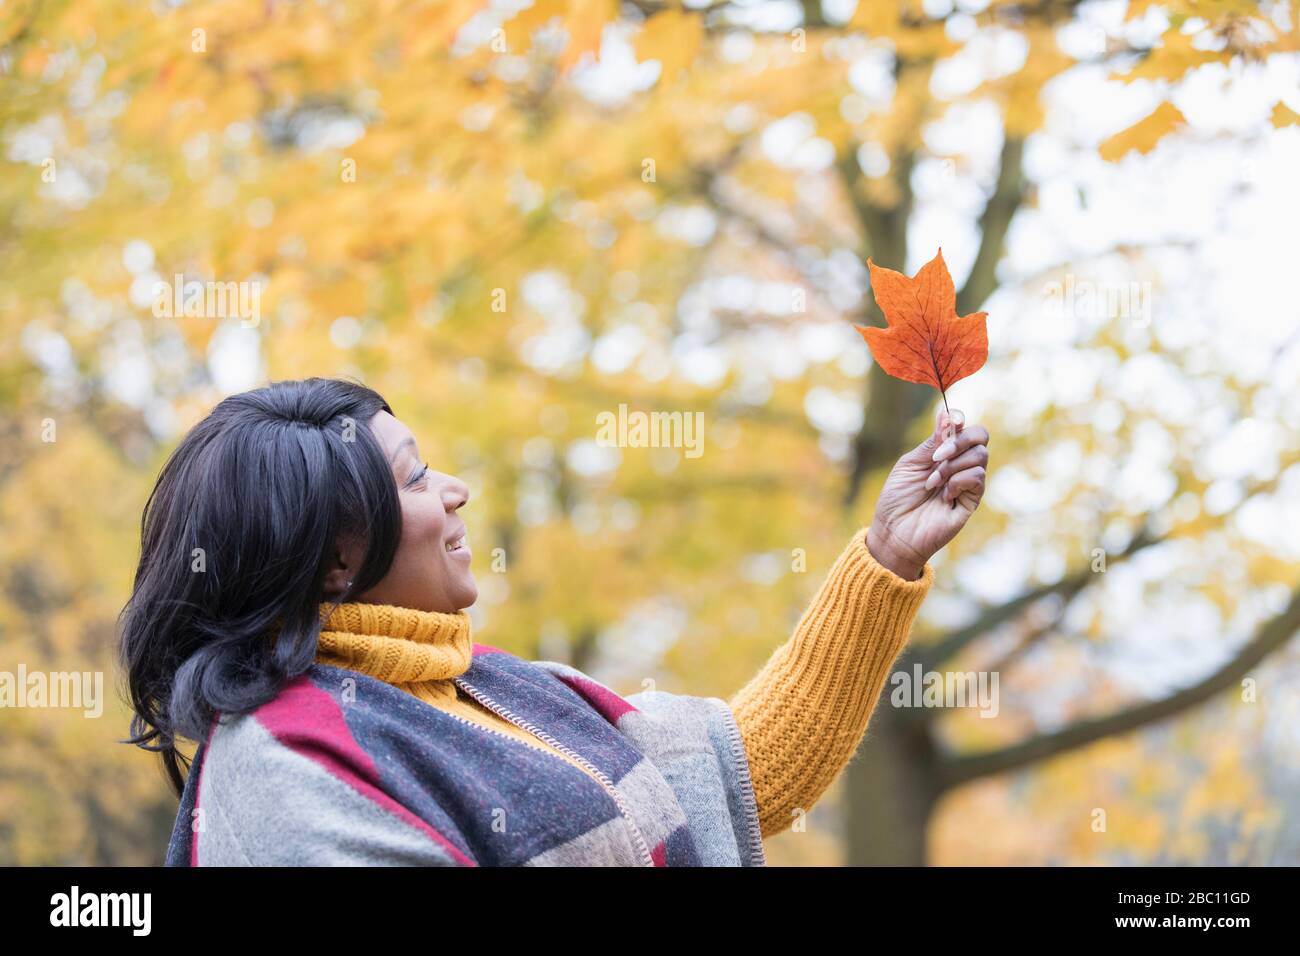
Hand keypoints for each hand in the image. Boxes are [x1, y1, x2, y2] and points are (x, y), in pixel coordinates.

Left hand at [866, 408, 989, 580]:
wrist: (894, 532)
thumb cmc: (897, 498)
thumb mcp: (911, 463)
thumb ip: (932, 441)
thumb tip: (947, 414)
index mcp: (944, 453)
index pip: (965, 428)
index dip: (960, 420)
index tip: (951, 422)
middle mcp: (959, 465)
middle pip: (980, 437)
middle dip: (959, 441)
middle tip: (936, 456)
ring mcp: (967, 482)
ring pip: (980, 455)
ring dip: (952, 465)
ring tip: (931, 482)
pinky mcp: (972, 500)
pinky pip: (978, 477)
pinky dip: (958, 480)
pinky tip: (943, 495)